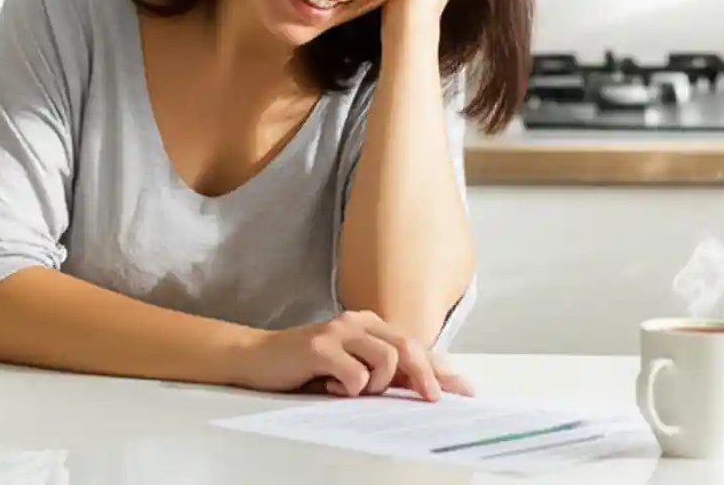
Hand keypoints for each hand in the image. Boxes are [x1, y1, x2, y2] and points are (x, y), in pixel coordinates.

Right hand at [231, 310, 474, 400]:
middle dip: (426, 378)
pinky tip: (331, 386)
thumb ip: (384, 373)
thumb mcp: (352, 369)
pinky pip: (356, 375)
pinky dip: (350, 388)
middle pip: (409, 347)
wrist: (258, 358)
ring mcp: (339, 331)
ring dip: (377, 385)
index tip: (465, 391)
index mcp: (370, 325)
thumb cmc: (307, 367)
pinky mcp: (320, 346)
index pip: (415, 346)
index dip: (442, 369)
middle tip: (431, 401)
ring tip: (352, 390)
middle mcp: (358, 322)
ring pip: (387, 359)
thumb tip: (425, 390)